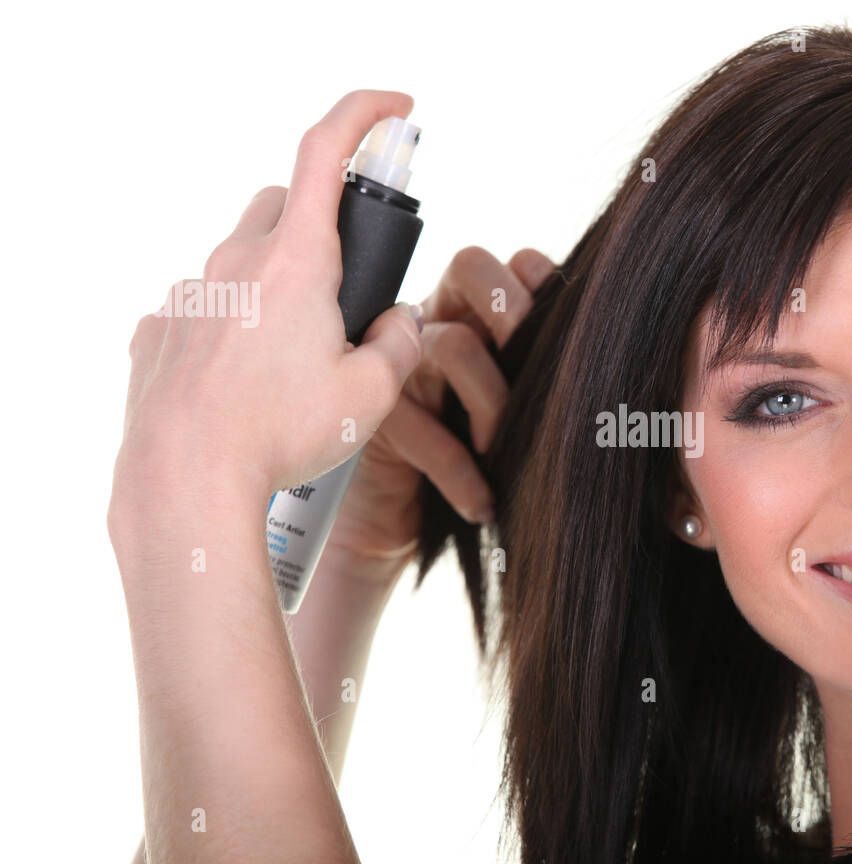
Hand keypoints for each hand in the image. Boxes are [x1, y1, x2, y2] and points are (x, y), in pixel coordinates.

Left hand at [112, 89, 425, 521]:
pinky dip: (233, 327)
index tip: (396, 107)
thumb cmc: (282, 435)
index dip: (365, 113)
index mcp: (297, 261)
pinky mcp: (159, 330)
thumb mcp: (373, 394)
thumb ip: (402, 343)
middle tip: (345, 288)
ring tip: (294, 361)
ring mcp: (190, 294)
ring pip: (241, 260)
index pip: (326, 150)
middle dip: (321, 224)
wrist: (186, 480)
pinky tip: (246, 385)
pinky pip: (204, 309)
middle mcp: (236, 261)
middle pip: (284, 205)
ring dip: (275, 286)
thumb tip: (403, 320)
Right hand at [327, 245, 554, 558]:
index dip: (548, 291)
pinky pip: (420, 425)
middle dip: (512, 313)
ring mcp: (403, 359)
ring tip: (502, 454)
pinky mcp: (378, 408)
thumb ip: (550, 380)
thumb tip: (617, 372)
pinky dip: (460, 473)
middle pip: (471, 265)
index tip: (574, 349)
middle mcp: (440, 319)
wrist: (409, 522)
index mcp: (483, 311)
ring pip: (453, 344)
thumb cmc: (478, 464)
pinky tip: (482, 505)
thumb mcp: (523, 418)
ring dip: (492, 406)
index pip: (520, 264)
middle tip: (538, 380)